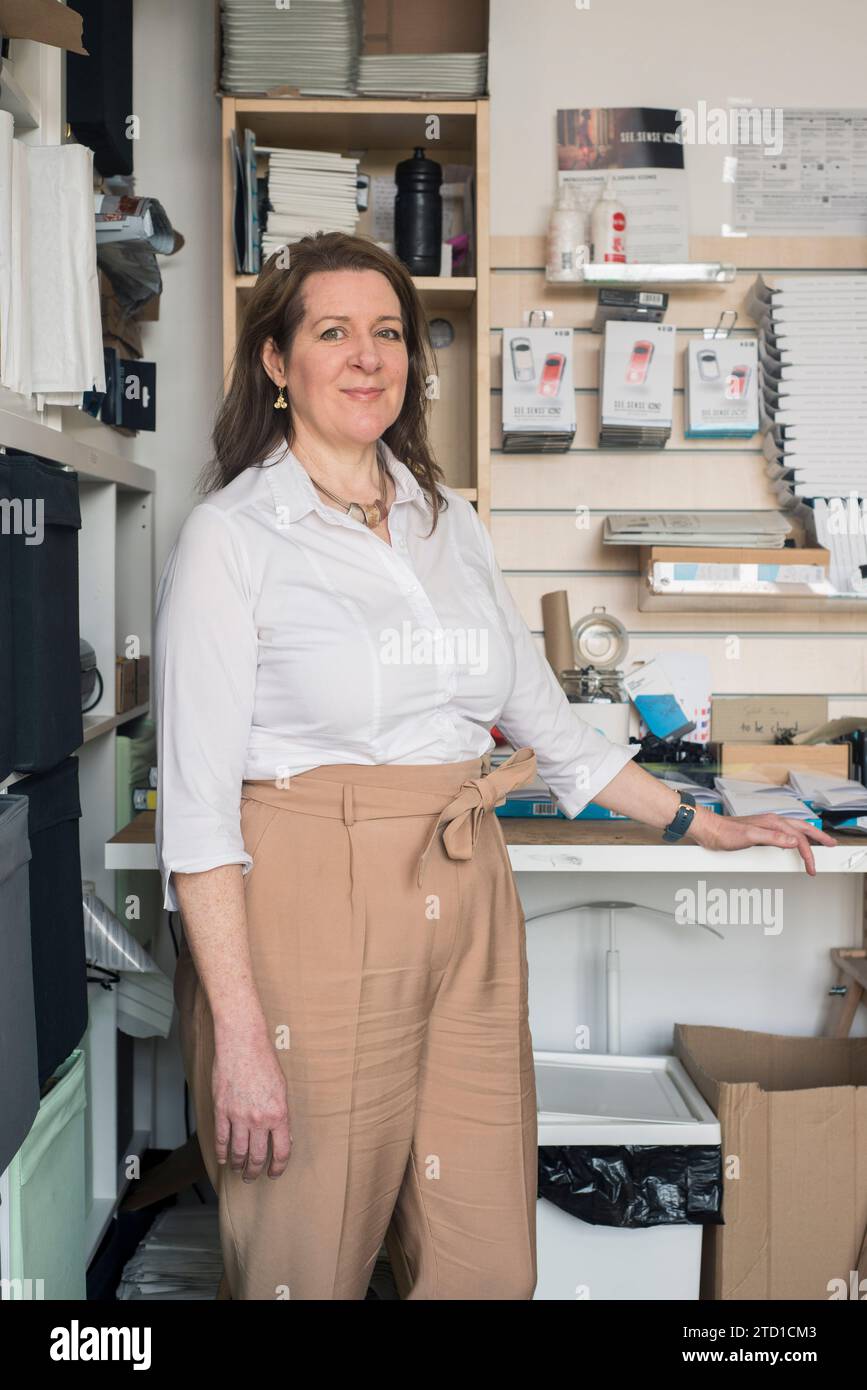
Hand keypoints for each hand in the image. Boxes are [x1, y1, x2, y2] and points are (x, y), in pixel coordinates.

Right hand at [211, 1023, 292, 1179]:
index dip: (278, 1166)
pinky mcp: (221, 1110)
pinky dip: (221, 1153)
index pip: (282, 1150)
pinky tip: (223, 1159)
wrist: (242, 1044)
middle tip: (253, 1176)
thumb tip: (284, 1135)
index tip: (274, 1173)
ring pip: (238, 1152)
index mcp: (278, 1114)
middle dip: (256, 1171)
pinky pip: (221, 1139)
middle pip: (258, 1156)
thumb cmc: (264, 1062)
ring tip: (239, 1170)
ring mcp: (238, 1116)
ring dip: (239, 1165)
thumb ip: (282, 1114)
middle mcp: (259, 1119)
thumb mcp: (282, 1088)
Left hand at [688, 808, 836, 875]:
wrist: (707, 829)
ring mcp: (766, 825)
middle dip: (818, 837)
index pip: (798, 839)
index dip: (808, 854)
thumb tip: (792, 841)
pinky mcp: (760, 831)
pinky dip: (794, 837)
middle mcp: (772, 821)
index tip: (811, 868)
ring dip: (808, 836)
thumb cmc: (723, 832)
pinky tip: (792, 843)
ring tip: (818, 842)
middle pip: (802, 828)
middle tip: (831, 845)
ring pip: (794, 829)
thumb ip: (772, 838)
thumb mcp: (749, 837)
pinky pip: (784, 833)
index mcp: (773, 822)